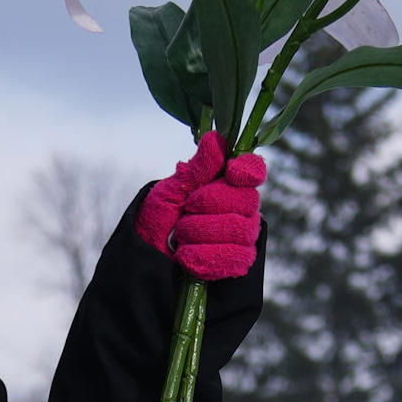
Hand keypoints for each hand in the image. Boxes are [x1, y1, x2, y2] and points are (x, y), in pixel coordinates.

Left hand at [138, 129, 267, 282]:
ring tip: (181, 235)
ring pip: (241, 229)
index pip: (254, 170)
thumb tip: (215, 138)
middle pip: (247, 200)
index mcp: (228, 184)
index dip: (248, 169)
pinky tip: (186, 255)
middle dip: (210, 204)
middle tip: (186, 209)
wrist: (147, 256)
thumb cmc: (160, 218)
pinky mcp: (238, 262)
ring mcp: (244, 236)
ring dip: (202, 231)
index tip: (231, 173)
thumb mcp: (172, 189)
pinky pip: (235, 257)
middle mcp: (242, 208)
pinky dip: (204, 256)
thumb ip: (197, 168)